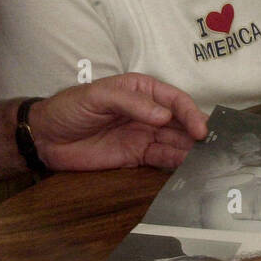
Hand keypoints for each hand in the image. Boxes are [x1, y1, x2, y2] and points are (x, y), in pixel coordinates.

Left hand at [27, 74, 208, 171]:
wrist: (45, 138)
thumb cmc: (70, 107)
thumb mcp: (98, 96)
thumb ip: (131, 103)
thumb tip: (163, 116)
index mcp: (142, 90)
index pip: (175, 100)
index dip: (190, 114)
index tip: (200, 130)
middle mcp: (148, 112)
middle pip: (180, 123)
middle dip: (198, 134)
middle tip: (215, 148)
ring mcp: (143, 135)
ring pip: (175, 142)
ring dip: (191, 151)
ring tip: (208, 162)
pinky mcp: (136, 157)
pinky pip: (161, 159)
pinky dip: (176, 164)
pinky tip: (188, 169)